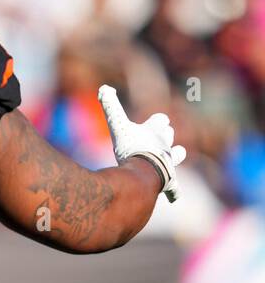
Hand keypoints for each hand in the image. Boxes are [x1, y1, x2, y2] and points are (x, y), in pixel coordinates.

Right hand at [98, 85, 185, 202]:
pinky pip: (174, 188)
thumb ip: (111, 107)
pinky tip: (173, 195)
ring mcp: (169, 164)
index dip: (156, 121)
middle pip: (168, 135)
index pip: (160, 120)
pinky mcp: (169, 182)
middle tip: (156, 140)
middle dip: (164, 136)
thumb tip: (104, 87)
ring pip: (177, 155)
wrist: (144, 174)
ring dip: (174, 156)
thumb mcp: (118, 126)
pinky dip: (173, 191)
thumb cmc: (131, 149)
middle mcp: (164, 146)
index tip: (155, 122)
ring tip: (166, 161)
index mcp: (154, 131)